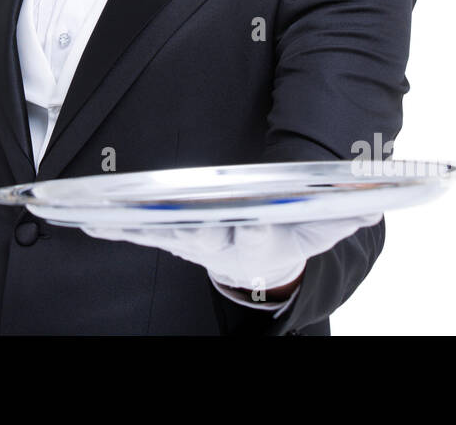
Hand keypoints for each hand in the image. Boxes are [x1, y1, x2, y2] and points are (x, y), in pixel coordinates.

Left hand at [80, 214, 381, 291]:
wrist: (272, 254)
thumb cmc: (298, 227)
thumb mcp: (328, 218)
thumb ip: (346, 208)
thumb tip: (368, 200)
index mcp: (271, 242)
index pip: (266, 241)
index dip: (260, 234)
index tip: (256, 225)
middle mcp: (228, 245)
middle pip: (203, 236)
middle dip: (180, 227)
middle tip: (154, 218)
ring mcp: (196, 241)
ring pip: (163, 233)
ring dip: (129, 225)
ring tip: (96, 215)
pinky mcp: (173, 233)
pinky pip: (140, 231)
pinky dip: (113, 225)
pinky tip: (86, 220)